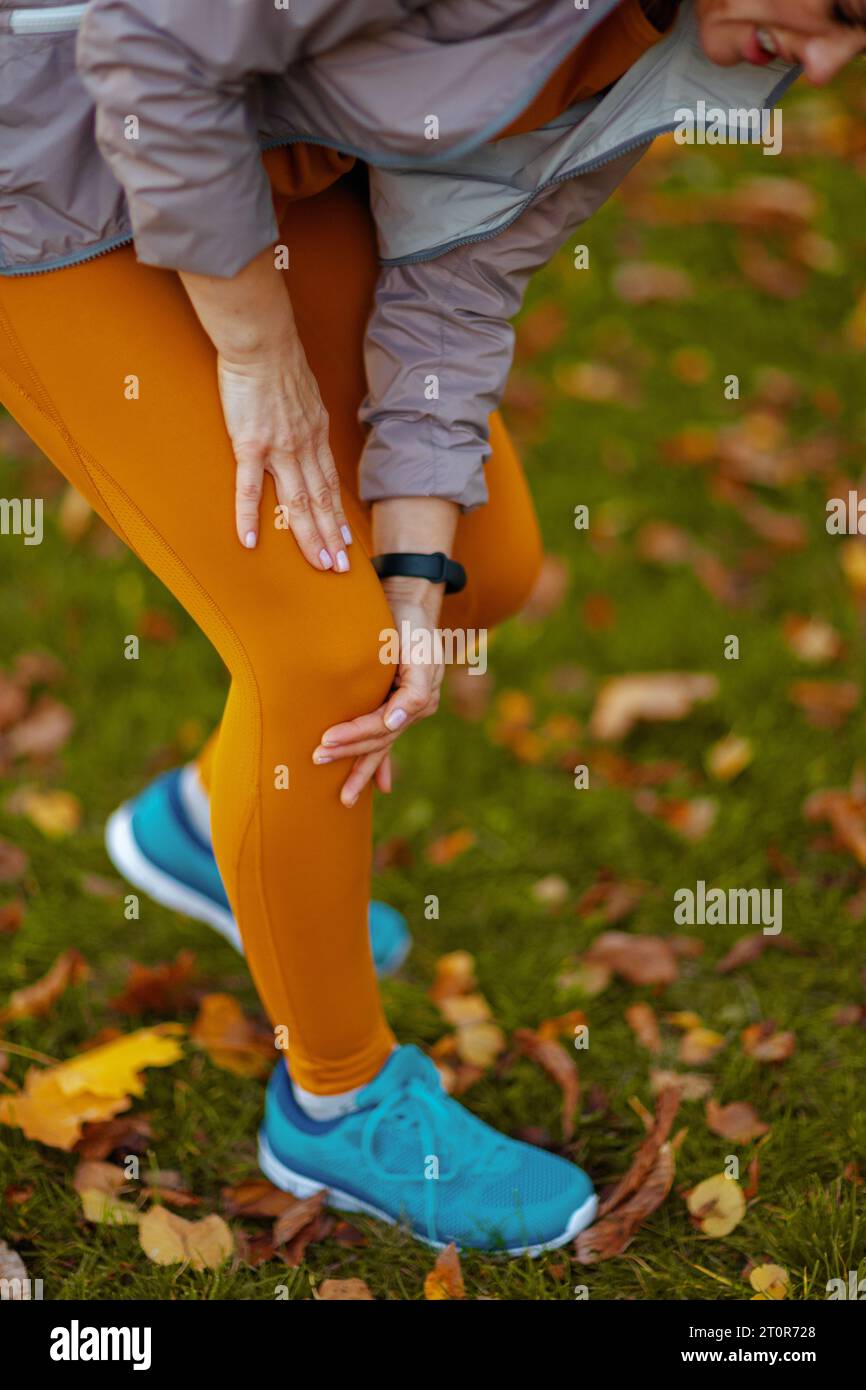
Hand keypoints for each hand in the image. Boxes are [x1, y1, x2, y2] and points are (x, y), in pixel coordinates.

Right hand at [178, 246, 351, 570]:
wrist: (261, 340)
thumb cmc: (276, 360)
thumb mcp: (302, 392)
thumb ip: (304, 416)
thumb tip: (303, 425)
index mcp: (315, 434)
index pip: (330, 484)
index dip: (338, 515)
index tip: (346, 540)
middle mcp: (303, 446)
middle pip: (320, 500)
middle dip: (331, 537)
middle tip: (339, 568)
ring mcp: (278, 448)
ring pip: (298, 502)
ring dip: (309, 536)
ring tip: (319, 564)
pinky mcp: (249, 443)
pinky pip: (249, 488)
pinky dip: (250, 517)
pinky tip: (251, 541)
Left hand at [313, 579, 444, 805]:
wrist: (410, 599)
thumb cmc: (409, 621)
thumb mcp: (416, 649)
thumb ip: (413, 688)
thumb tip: (399, 720)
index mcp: (417, 697)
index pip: (381, 726)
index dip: (354, 736)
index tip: (324, 741)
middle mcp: (412, 708)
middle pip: (379, 740)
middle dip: (350, 755)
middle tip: (316, 760)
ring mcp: (406, 709)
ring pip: (382, 746)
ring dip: (362, 769)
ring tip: (345, 798)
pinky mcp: (397, 703)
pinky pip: (388, 740)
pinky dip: (383, 764)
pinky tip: (381, 787)